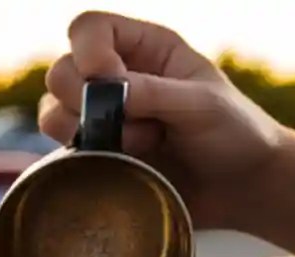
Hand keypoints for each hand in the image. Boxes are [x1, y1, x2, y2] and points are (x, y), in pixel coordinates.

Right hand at [39, 11, 285, 229]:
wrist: (242, 188)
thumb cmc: (235, 135)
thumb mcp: (202, 104)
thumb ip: (153, 92)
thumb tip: (102, 89)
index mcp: (145, 48)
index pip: (89, 28)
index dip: (89, 51)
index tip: (112, 79)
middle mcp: (116, 78)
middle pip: (60, 71)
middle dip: (86, 101)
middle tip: (135, 124)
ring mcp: (102, 119)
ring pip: (52, 113)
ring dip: (87, 134)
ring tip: (138, 149)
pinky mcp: (96, 157)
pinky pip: (60, 152)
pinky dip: (83, 159)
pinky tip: (123, 166)